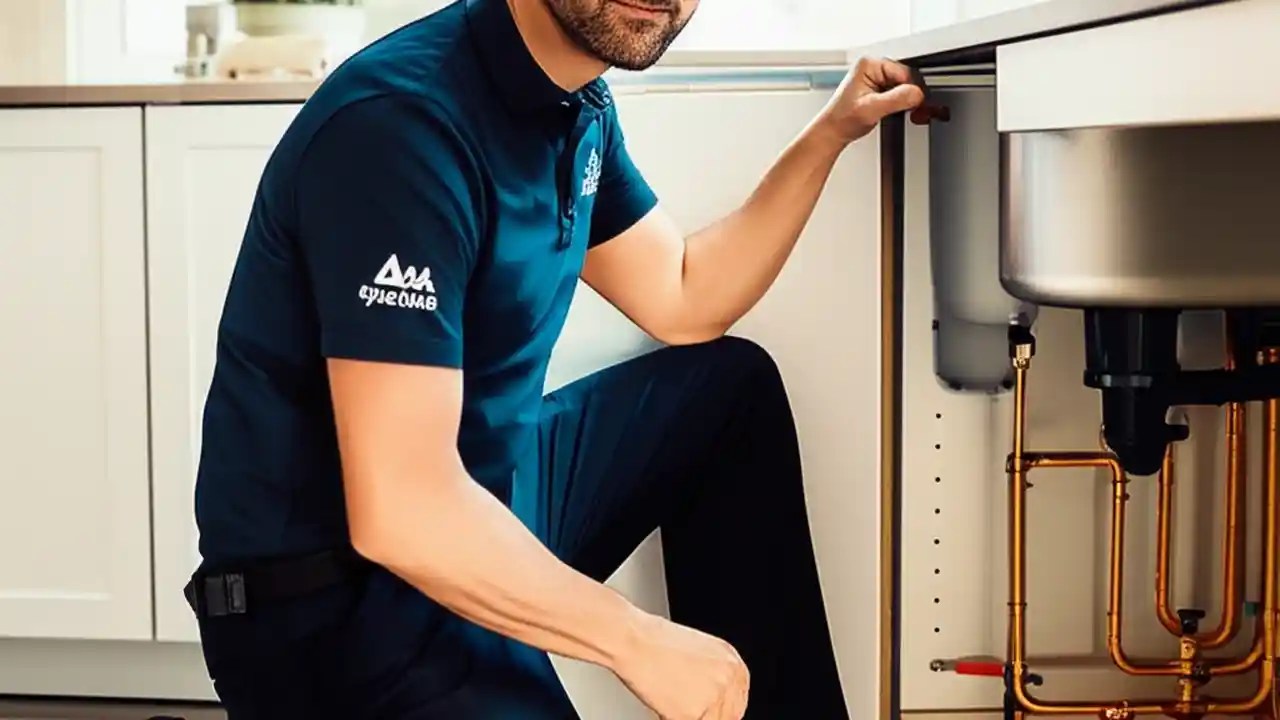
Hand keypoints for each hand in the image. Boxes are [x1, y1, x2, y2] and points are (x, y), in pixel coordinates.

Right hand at [611, 610, 749, 719]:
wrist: (633, 640)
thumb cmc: (655, 641)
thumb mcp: (700, 651)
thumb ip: (714, 676)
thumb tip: (713, 698)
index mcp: (734, 664)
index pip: (738, 702)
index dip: (720, 710)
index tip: (707, 711)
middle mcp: (728, 680)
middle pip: (728, 716)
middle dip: (706, 715)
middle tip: (685, 706)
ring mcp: (713, 697)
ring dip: (689, 715)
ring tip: (670, 699)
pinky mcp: (693, 714)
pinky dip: (671, 717)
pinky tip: (663, 704)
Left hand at [816, 56, 931, 145]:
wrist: (834, 131)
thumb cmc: (843, 119)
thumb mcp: (872, 108)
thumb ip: (896, 99)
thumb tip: (917, 93)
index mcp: (869, 64)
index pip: (904, 71)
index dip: (912, 89)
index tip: (916, 104)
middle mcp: (873, 67)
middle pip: (906, 78)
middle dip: (909, 95)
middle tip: (909, 110)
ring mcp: (876, 77)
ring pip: (905, 86)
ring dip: (906, 100)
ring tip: (896, 112)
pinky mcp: (879, 88)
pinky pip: (899, 92)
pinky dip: (902, 103)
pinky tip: (895, 111)